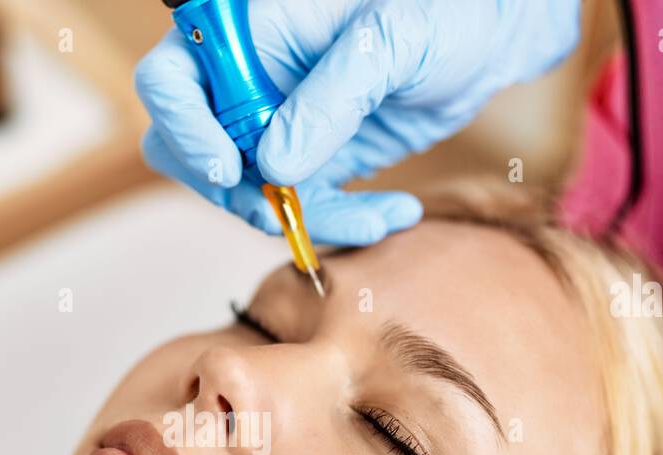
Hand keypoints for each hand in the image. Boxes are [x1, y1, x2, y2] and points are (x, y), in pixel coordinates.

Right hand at [135, 0, 579, 245]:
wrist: (490, 38)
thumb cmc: (445, 11)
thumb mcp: (393, 42)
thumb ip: (332, 97)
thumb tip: (274, 166)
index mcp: (248, 31)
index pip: (172, 80)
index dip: (185, 129)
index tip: (231, 169)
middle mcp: (248, 79)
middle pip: (187, 147)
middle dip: (233, 190)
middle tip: (283, 208)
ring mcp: (275, 123)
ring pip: (244, 193)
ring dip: (301, 220)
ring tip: (377, 217)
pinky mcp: (310, 161)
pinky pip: (298, 209)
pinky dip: (340, 224)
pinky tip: (394, 213)